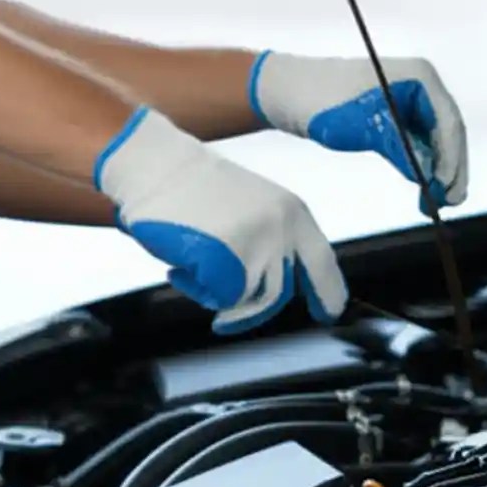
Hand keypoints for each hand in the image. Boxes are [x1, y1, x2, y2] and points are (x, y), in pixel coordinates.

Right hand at [97, 107, 347, 333]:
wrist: (156, 165)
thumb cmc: (193, 187)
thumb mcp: (254, 207)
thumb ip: (274, 240)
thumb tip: (283, 285)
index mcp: (293, 212)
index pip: (323, 263)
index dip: (328, 293)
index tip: (330, 312)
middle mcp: (283, 229)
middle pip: (280, 294)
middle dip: (250, 312)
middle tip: (226, 321)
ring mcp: (257, 246)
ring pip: (247, 299)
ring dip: (217, 292)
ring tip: (194, 266)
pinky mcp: (227, 262)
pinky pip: (216, 297)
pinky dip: (195, 288)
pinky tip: (180, 266)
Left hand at [249, 50, 467, 214]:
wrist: (289, 94)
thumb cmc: (325, 103)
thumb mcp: (367, 129)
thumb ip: (402, 150)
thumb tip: (431, 176)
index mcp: (421, 77)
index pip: (449, 124)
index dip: (453, 160)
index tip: (449, 190)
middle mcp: (422, 85)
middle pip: (448, 133)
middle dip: (451, 169)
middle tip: (451, 202)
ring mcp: (410, 100)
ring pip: (435, 141)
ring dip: (438, 171)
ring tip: (437, 204)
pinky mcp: (396, 114)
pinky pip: (419, 143)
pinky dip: (421, 166)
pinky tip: (422, 190)